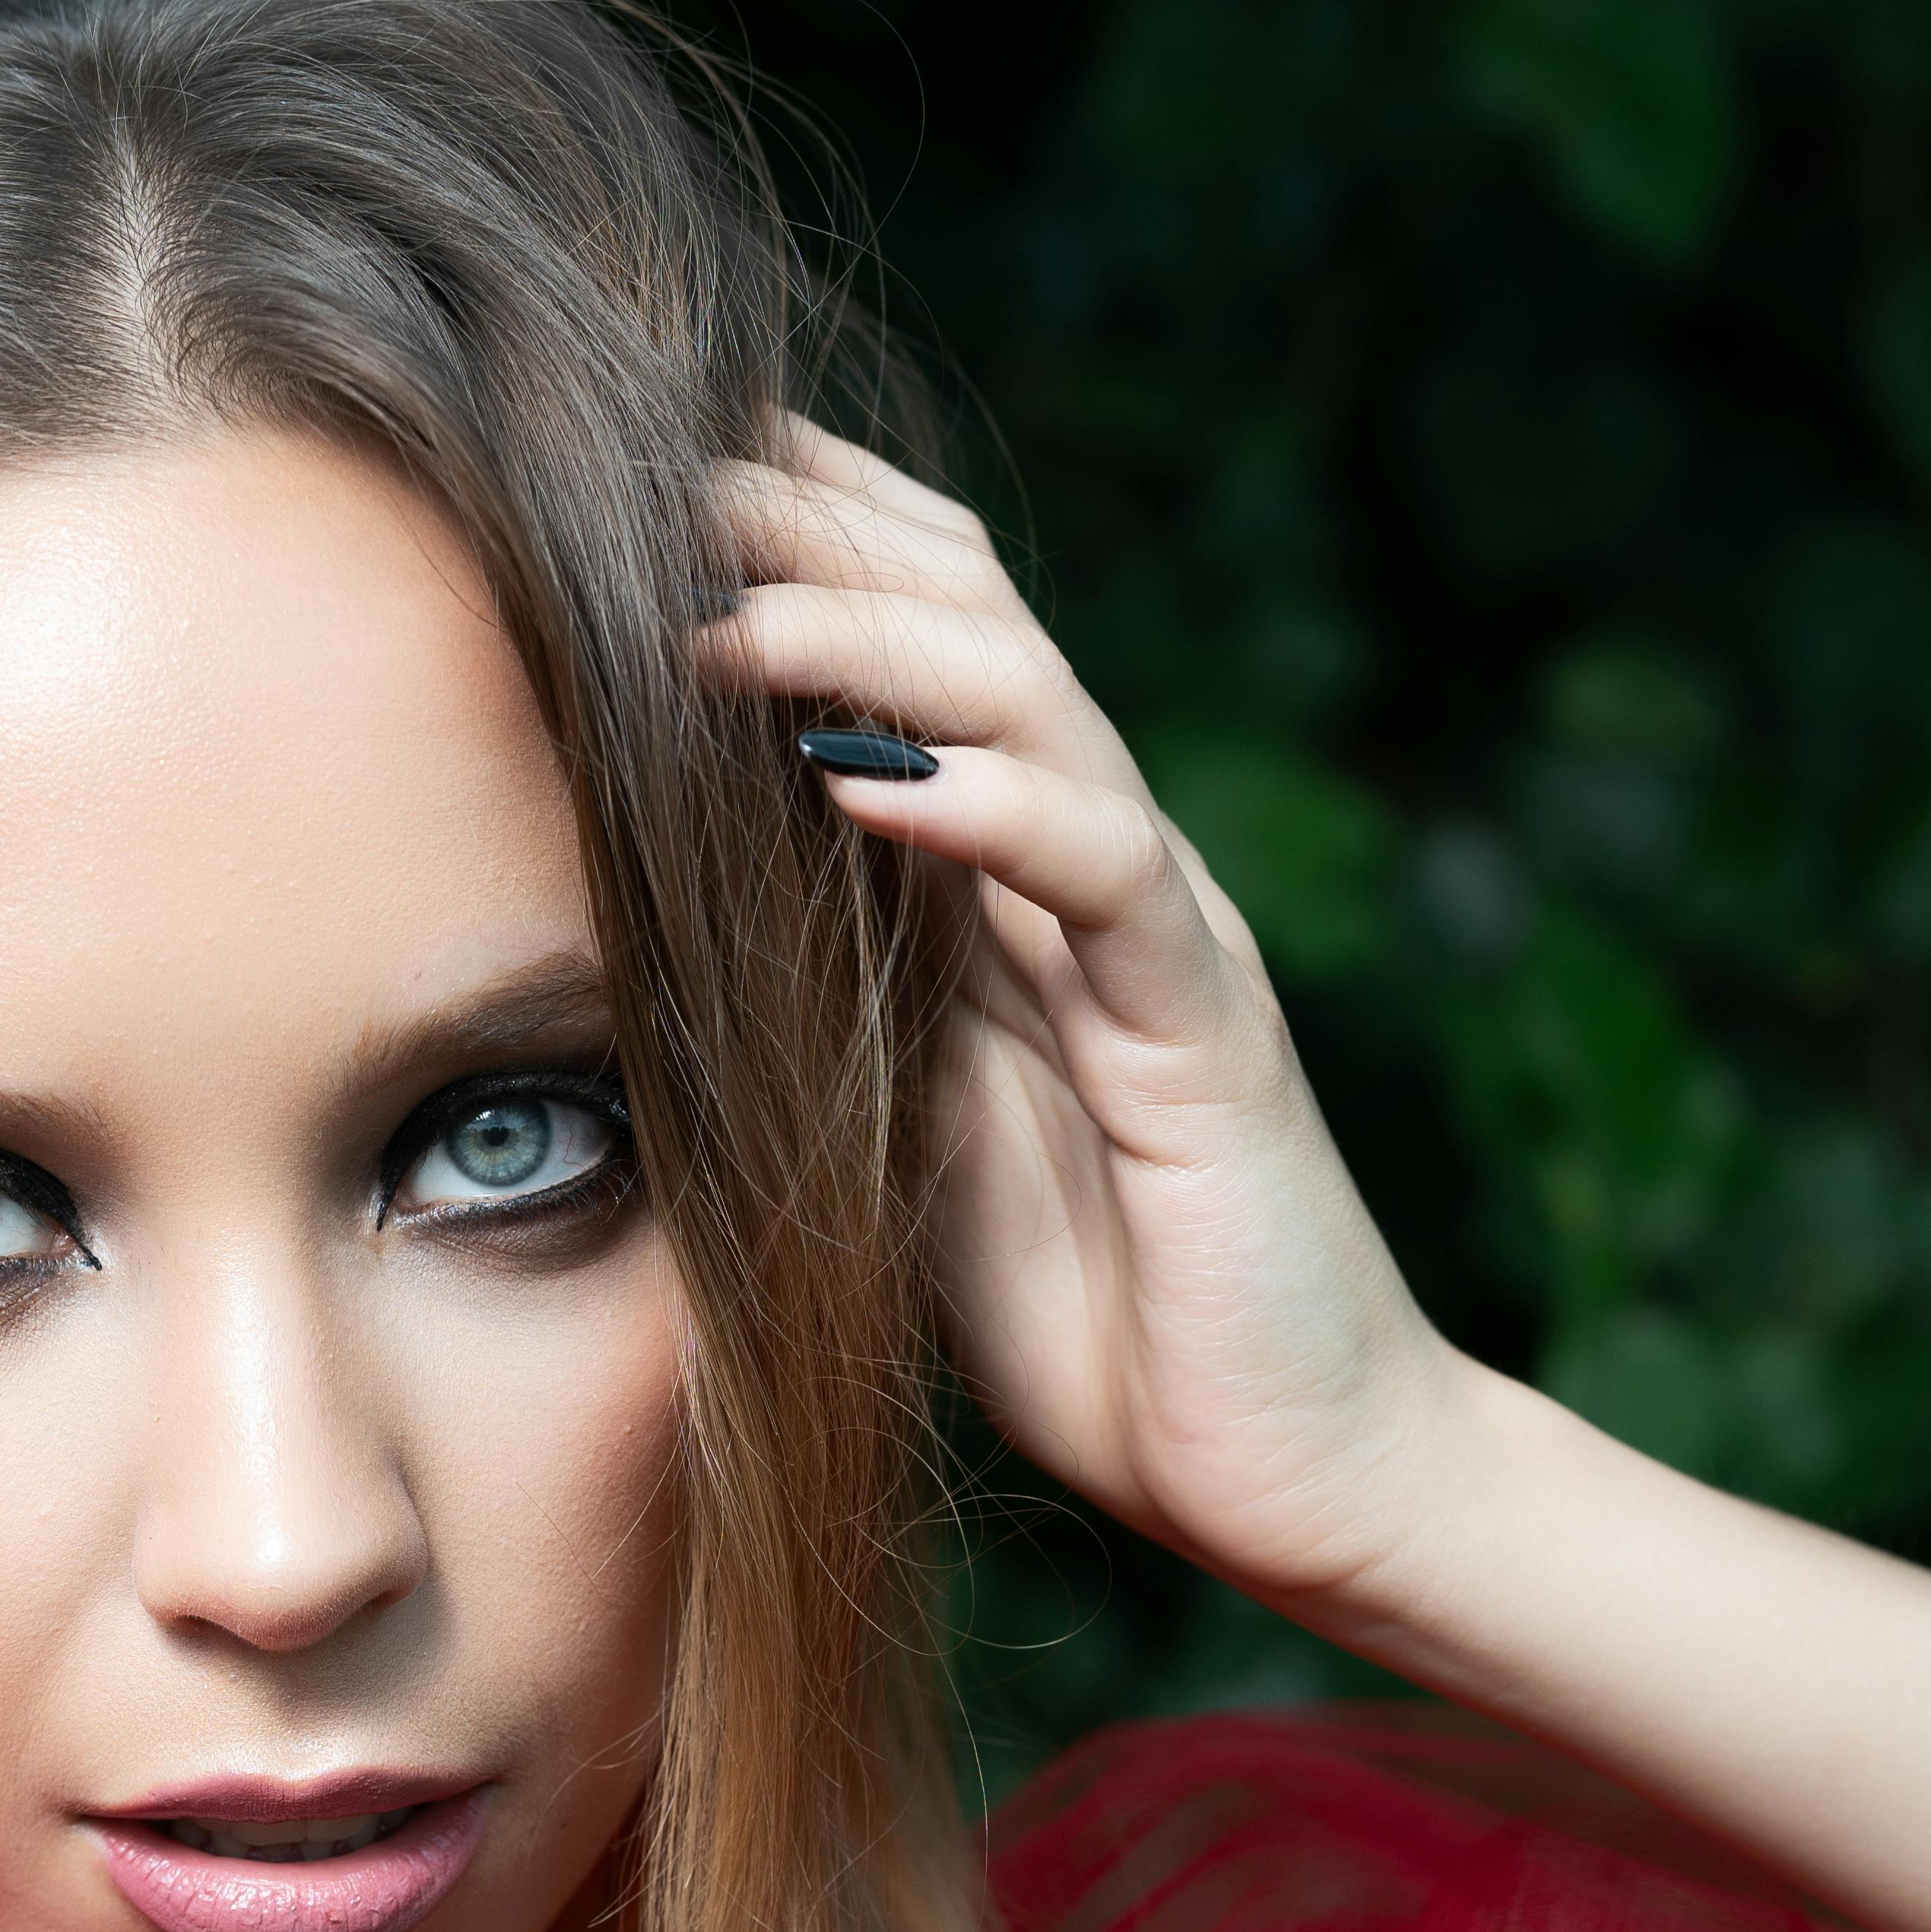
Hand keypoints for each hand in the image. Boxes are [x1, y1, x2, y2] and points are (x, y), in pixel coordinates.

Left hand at [708, 423, 1469, 1617]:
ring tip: (726, 607)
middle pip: (975, 629)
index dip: (806, 549)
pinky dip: (989, 812)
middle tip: (662, 459)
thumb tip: (653, 928)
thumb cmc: (1099, 1321)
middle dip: (822, 536)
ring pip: (1036, 713)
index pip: (925, 656)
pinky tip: (868, 775)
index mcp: (1022, 890)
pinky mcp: (1207, 1035)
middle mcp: (1100, 875)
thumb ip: (834, 1014)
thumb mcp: (908, 1141)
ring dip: (876, 646)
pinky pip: (1104, 879)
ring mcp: (1162, 939)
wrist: (1292, 1472)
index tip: (638, 473)